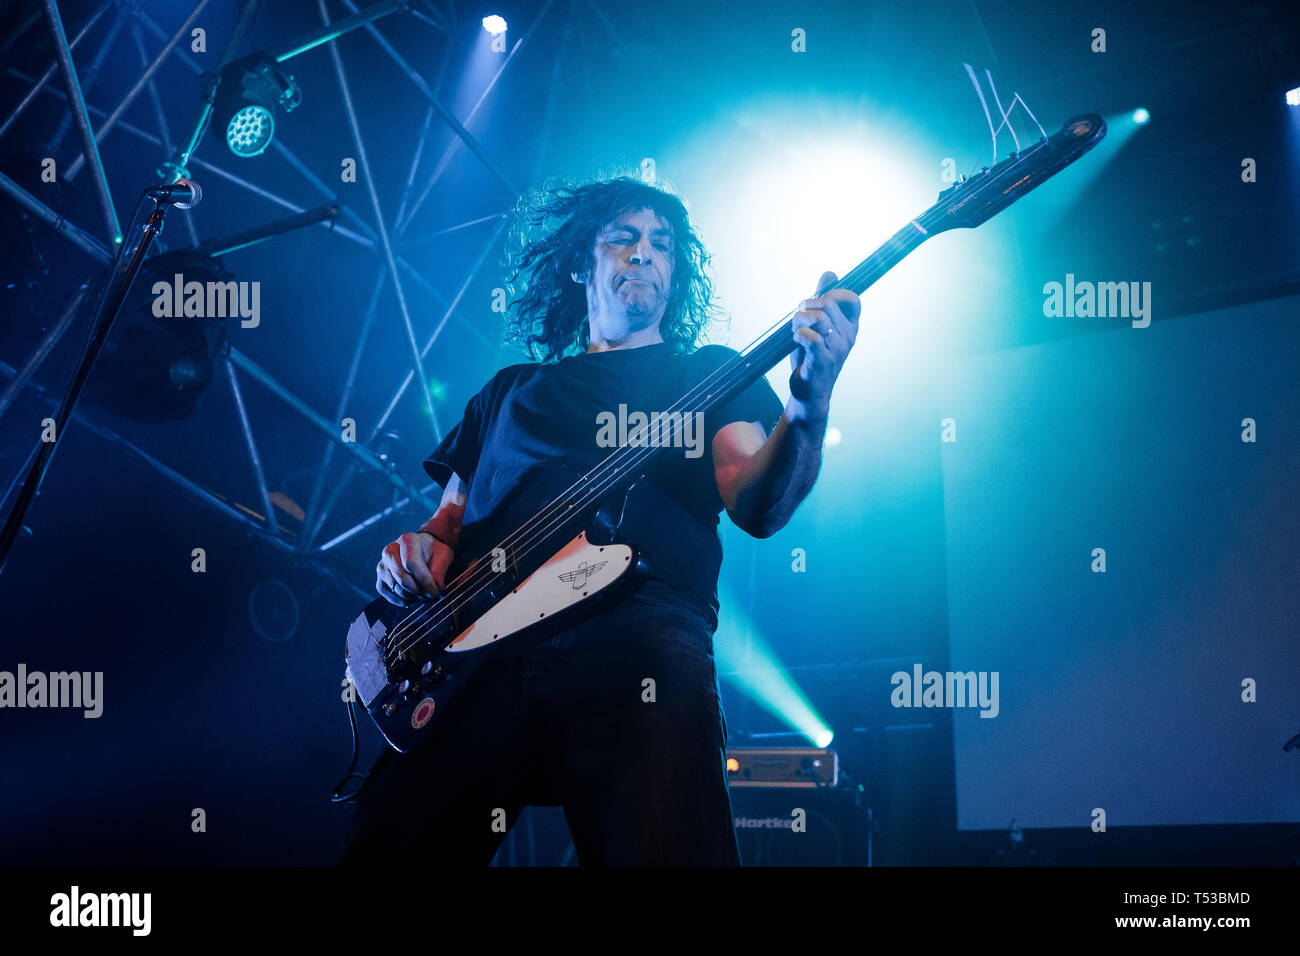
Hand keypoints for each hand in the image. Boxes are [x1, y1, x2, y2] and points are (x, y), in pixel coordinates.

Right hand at [376, 531, 439, 606]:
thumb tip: (434, 589)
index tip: (434, 592)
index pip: (412, 563)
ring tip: (423, 595)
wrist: (423, 549)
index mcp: (407, 540)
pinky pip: (388, 593)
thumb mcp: (443, 556)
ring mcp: (383, 565)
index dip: (424, 580)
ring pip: (395, 588)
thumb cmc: (433, 551)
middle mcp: (391, 551)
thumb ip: (439, 572)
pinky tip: (413, 598)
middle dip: (418, 591)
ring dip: (412, 596)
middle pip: (402, 577)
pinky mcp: (380, 578)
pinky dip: (402, 600)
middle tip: (430, 595)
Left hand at [788, 270, 860, 422]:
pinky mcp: (821, 361)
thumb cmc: (813, 357)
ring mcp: (836, 349)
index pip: (853, 299)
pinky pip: (811, 336)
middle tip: (798, 317)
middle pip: (828, 303)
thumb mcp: (819, 325)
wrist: (809, 393)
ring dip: (799, 319)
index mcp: (850, 327)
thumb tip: (830, 273)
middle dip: (806, 304)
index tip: (819, 302)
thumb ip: (824, 299)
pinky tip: (796, 340)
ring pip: (818, 317)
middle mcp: (847, 337)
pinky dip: (798, 334)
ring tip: (795, 330)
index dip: (834, 293)